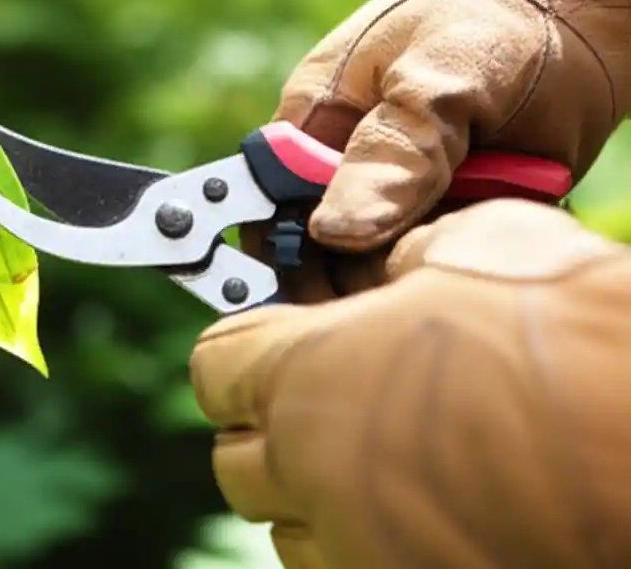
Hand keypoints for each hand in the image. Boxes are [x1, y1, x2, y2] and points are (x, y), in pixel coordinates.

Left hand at [192, 199, 630, 568]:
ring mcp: (360, 550)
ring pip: (290, 533)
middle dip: (271, 428)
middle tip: (327, 402)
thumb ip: (401, 257)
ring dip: (313, 496)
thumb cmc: (571, 331)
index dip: (244, 347)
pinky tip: (426, 509)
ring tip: (384, 462)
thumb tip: (391, 269)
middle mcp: (312, 474)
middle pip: (238, 462)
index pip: (213, 368)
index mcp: (303, 378)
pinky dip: (365, 545)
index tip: (273, 341)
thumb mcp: (474, 246)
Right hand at [242, 0, 630, 301]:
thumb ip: (389, 154)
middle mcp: (352, 170)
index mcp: (314, 127)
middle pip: (330, 257)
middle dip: (367, 275)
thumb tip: (332, 234)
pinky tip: (493, 249)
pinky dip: (471, 265)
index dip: (288, 257)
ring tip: (464, 248)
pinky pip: (449, 263)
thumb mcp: (439, 76)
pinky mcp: (461, 215)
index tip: (327, 287)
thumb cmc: (495, 12)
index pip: (271, 212)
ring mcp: (408, 197)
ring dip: (426, 270)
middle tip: (416, 269)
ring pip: (392, 269)